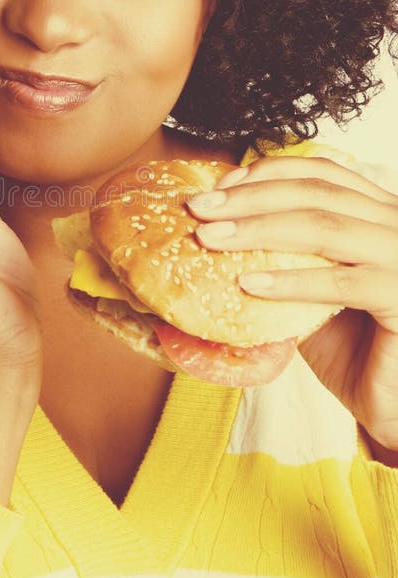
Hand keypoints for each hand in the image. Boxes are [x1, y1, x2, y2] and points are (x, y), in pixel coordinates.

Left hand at [187, 155, 397, 452]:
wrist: (393, 405)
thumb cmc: (355, 351)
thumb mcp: (310, 295)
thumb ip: (283, 259)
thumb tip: (217, 233)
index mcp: (379, 214)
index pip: (322, 173)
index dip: (268, 172)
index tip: (219, 185)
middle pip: (316, 193)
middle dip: (250, 196)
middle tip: (199, 207)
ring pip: (324, 227)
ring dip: (257, 229)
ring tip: (209, 237)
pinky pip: (340, 283)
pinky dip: (290, 280)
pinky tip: (249, 282)